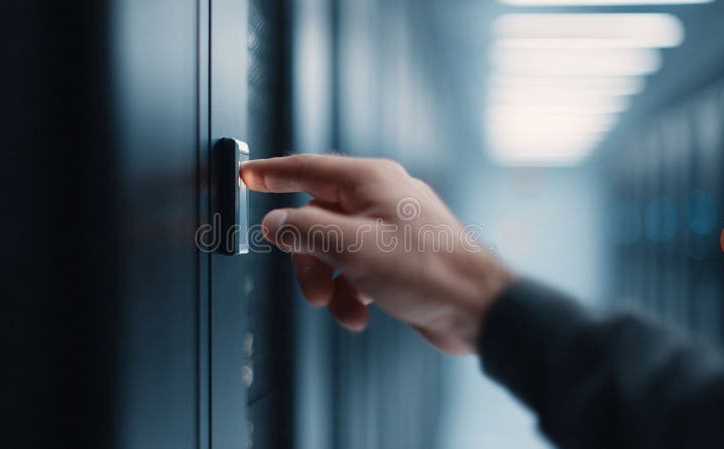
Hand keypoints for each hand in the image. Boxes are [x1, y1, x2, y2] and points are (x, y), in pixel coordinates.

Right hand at [240, 154, 512, 353]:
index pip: (307, 168)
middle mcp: (379, 198)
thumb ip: (304, 230)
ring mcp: (389, 228)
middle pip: (315, 218)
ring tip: (341, 307)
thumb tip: (274, 223)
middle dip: (307, 259)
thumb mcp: (351, 247)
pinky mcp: (397, 257)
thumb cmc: (427, 270)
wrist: (477, 307)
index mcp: (369, 181)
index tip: (247, 175)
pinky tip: (359, 312)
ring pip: (333, 248)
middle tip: (312, 289)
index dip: (271, 173)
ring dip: (329, 283)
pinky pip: (355, 267)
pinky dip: (349, 291)